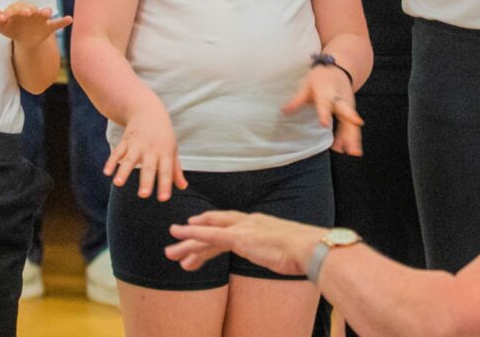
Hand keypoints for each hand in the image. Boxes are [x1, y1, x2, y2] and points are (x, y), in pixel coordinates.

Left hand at [0, 2, 73, 46]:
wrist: (25, 39)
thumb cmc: (12, 29)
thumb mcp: (3, 27)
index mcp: (19, 10)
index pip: (13, 10)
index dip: (7, 14)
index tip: (1, 19)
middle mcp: (31, 12)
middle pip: (30, 9)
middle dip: (28, 10)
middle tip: (27, 13)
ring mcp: (41, 19)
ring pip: (45, 13)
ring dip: (46, 12)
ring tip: (47, 13)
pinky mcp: (49, 26)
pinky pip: (57, 23)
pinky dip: (63, 21)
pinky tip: (69, 19)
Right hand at [106, 100, 187, 200]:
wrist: (147, 109)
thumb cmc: (163, 134)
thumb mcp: (172, 149)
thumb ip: (176, 170)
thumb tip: (183, 187)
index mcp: (165, 152)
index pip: (166, 171)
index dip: (166, 185)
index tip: (164, 199)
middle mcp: (151, 149)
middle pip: (148, 167)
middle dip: (146, 181)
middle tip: (143, 195)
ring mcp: (137, 144)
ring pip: (130, 159)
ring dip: (124, 171)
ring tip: (118, 184)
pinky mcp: (125, 141)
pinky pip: (117, 152)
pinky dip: (111, 161)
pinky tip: (107, 172)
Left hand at [166, 211, 322, 275]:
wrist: (309, 248)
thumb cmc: (304, 252)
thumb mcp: (289, 249)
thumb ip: (281, 250)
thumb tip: (284, 258)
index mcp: (259, 224)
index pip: (230, 226)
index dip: (212, 229)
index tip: (197, 232)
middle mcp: (248, 222)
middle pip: (214, 228)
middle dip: (194, 237)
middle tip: (176, 247)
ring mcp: (243, 228)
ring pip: (207, 234)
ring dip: (187, 243)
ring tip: (170, 253)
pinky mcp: (239, 238)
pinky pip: (210, 236)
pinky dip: (193, 235)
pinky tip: (178, 235)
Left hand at [283, 66, 362, 155]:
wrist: (339, 68)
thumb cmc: (321, 77)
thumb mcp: (307, 85)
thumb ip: (297, 100)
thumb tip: (283, 111)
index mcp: (327, 92)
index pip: (325, 104)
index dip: (325, 114)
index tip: (325, 125)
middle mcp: (340, 99)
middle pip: (346, 113)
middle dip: (350, 125)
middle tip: (352, 135)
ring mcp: (348, 105)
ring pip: (352, 122)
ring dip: (353, 138)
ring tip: (354, 153)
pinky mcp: (351, 110)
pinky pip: (352, 125)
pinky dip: (351, 137)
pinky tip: (349, 150)